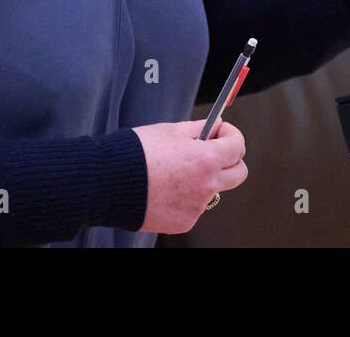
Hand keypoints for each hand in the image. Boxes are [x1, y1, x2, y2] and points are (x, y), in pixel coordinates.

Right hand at [131, 119, 246, 234]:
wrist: (110, 183)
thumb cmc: (136, 154)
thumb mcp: (170, 130)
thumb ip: (197, 129)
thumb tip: (212, 127)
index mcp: (206, 160)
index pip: (238, 146)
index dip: (230, 134)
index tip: (221, 131)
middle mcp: (206, 186)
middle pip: (239, 173)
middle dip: (230, 159)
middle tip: (213, 150)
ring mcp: (196, 207)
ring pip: (214, 190)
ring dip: (205, 178)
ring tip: (177, 170)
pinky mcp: (184, 222)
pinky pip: (195, 206)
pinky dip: (186, 196)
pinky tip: (166, 187)